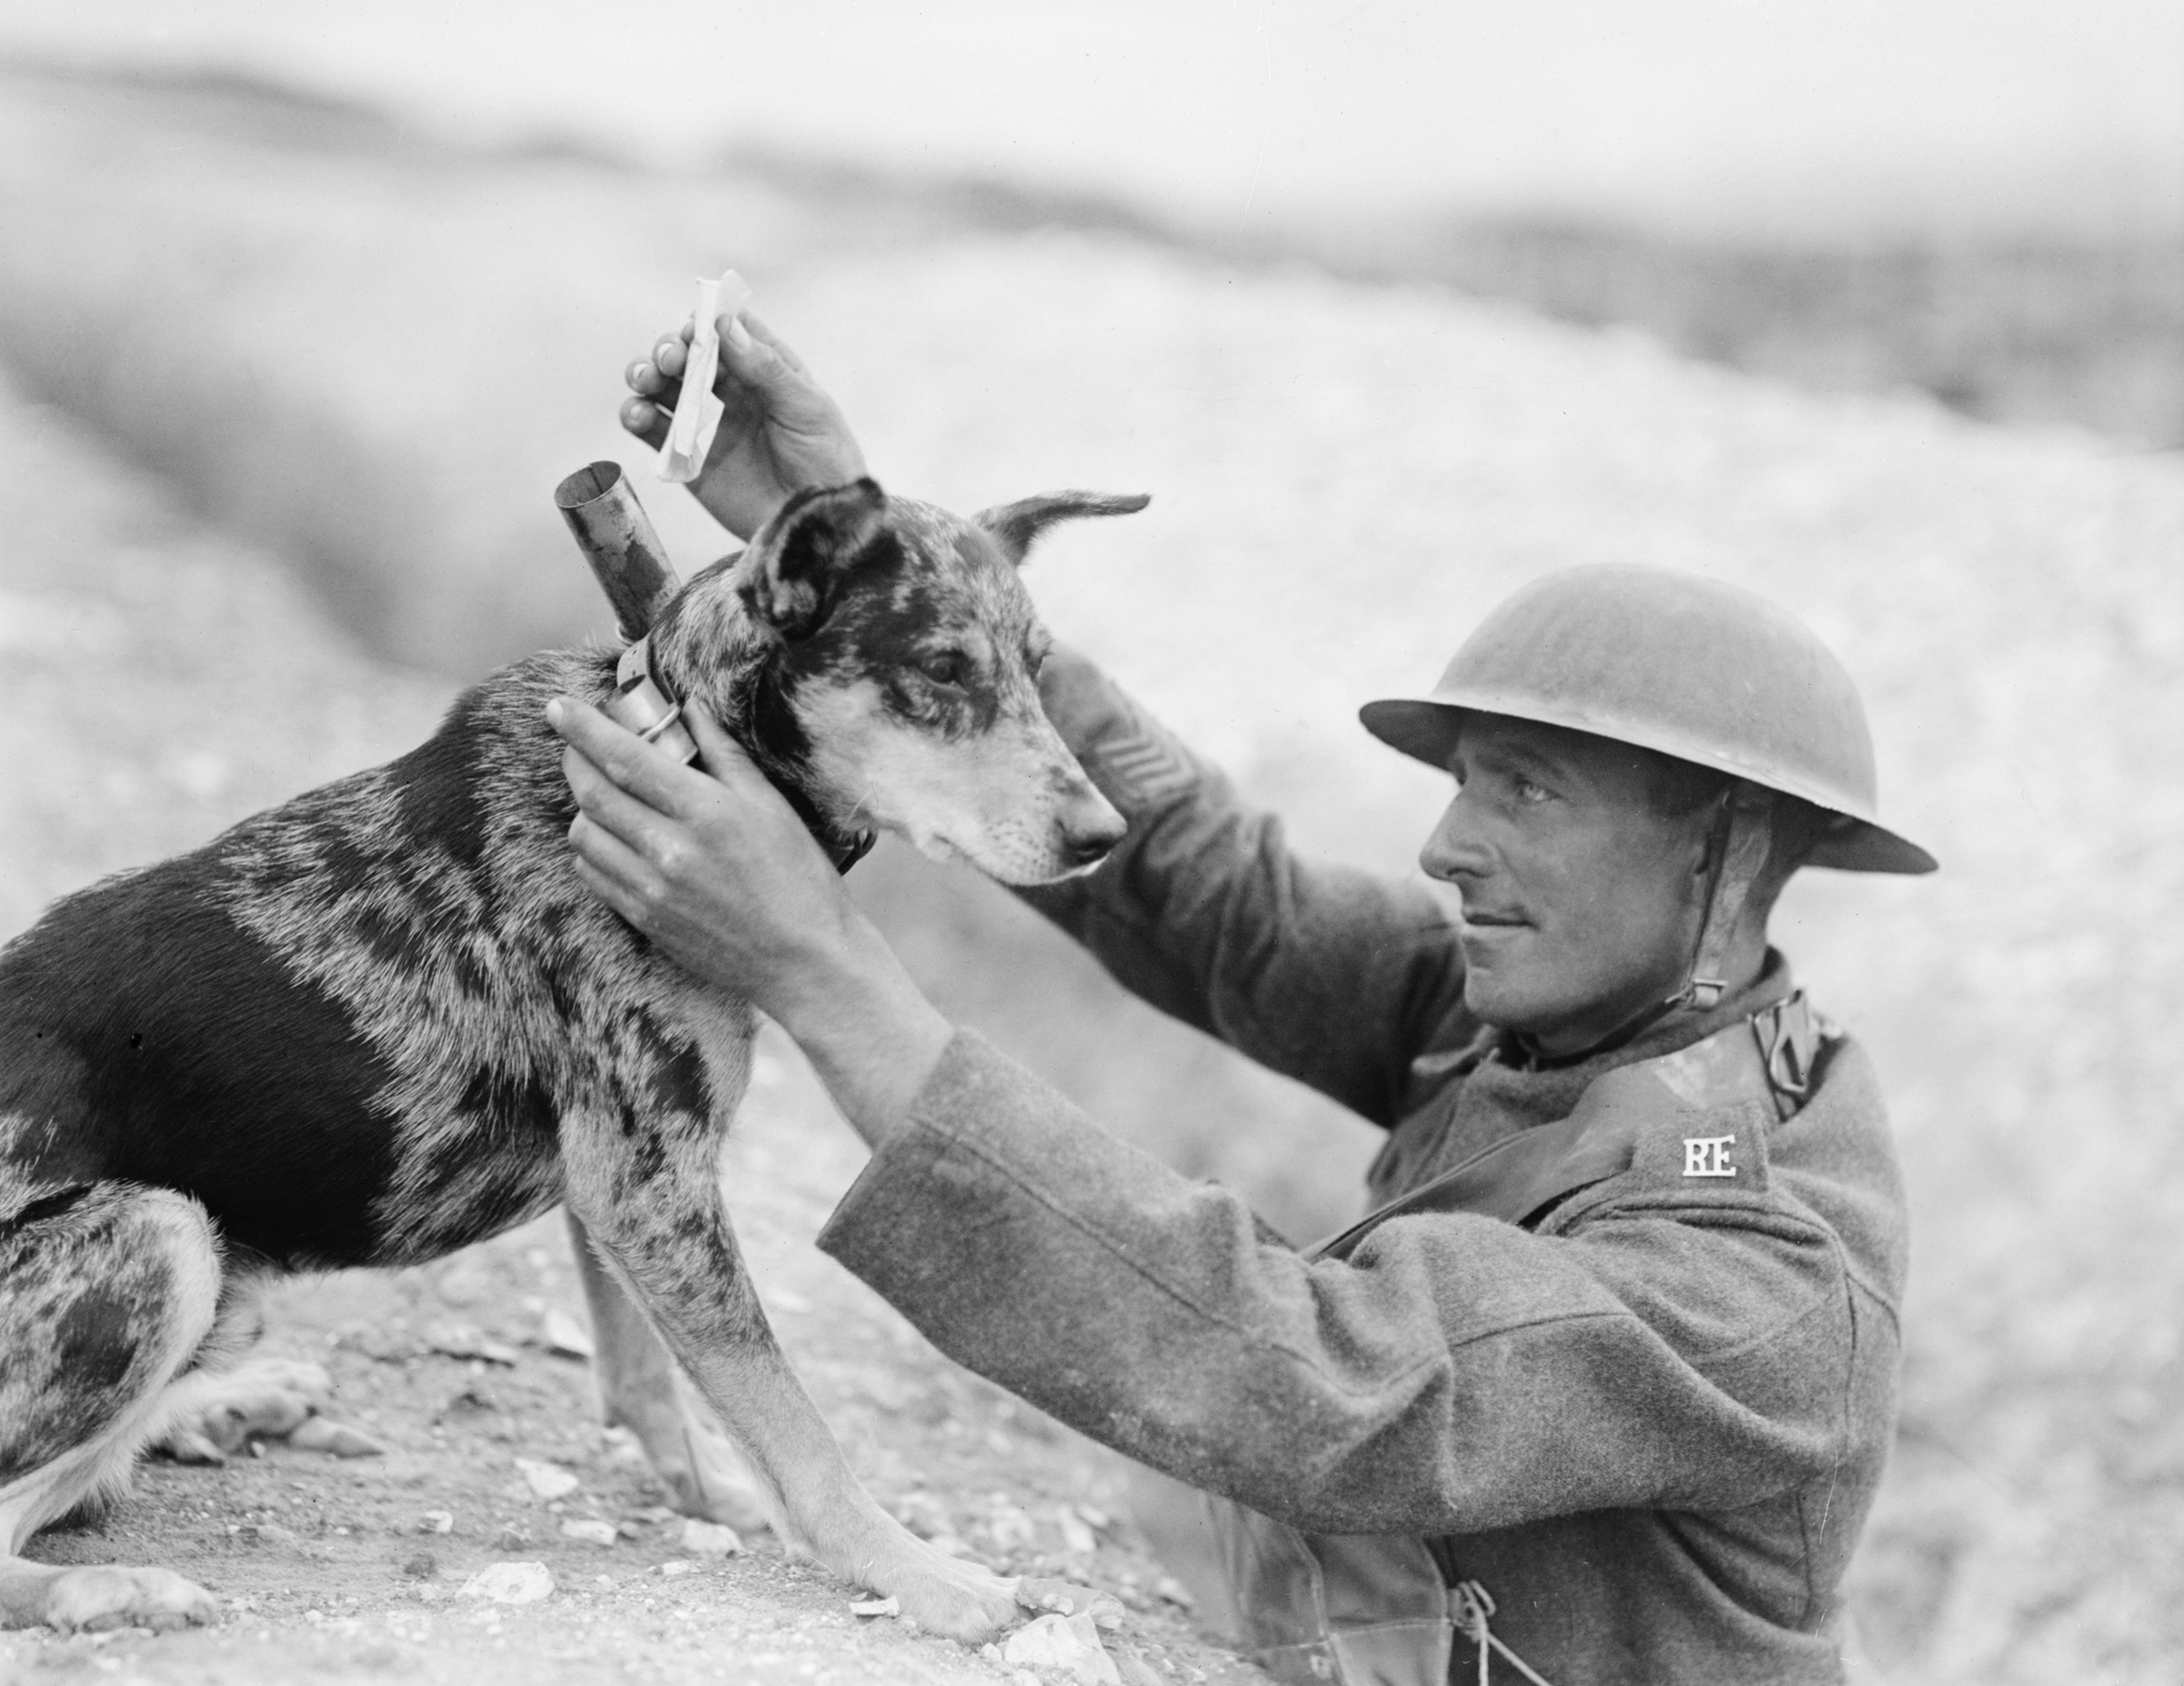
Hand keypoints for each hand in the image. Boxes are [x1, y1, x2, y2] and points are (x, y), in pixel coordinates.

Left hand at [548, 696, 949, 1145]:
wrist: (805, 960)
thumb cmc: (800, 878)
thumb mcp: (771, 805)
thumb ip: (724, 753)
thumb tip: (689, 707)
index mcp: (705, 811)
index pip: (623, 758)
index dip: (583, 727)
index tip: (557, 706)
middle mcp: (670, 849)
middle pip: (592, 792)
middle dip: (575, 758)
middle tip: (578, 742)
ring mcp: (651, 889)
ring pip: (584, 834)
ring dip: (583, 805)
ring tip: (603, 792)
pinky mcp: (644, 919)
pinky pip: (593, 874)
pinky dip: (590, 848)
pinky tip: (613, 838)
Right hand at [621, 311, 867, 539]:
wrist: (817, 525)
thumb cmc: (827, 463)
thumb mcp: (807, 409)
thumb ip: (766, 368)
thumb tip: (724, 325)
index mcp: (765, 371)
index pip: (728, 331)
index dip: (708, 322)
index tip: (697, 327)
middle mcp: (732, 392)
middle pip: (688, 355)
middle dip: (671, 349)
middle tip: (671, 359)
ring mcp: (708, 424)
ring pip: (663, 387)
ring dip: (646, 375)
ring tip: (646, 381)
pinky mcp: (689, 459)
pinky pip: (653, 431)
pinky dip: (637, 416)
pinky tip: (638, 414)